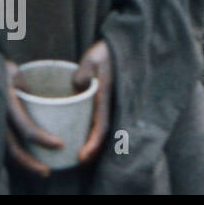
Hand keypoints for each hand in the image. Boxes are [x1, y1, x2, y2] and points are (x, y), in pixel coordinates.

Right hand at [5, 60, 62, 177]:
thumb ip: (36, 87)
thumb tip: (63, 96)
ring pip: (4, 151)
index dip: (42, 139)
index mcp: (5, 101)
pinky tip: (26, 164)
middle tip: (47, 171)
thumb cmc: (4, 70)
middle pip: (12, 147)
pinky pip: (0, 147)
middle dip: (30, 163)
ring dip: (21, 164)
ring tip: (41, 170)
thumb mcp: (19, 74)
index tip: (61, 145)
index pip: (24, 127)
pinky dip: (13, 157)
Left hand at [73, 40, 112, 165]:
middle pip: (105, 132)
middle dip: (94, 148)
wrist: (125, 43)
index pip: (102, 124)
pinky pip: (103, 119)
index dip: (93, 143)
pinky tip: (86, 133)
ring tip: (83, 152)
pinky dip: (96, 130)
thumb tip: (78, 84)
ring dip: (95, 140)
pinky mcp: (107, 99)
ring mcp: (111, 102)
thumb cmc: (107, 50)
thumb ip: (86, 69)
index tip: (82, 157)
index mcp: (106, 95)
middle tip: (80, 160)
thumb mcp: (95, 56)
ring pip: (105, 126)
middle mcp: (111, 103)